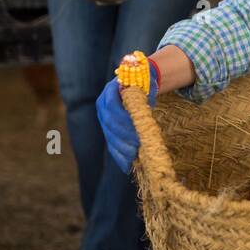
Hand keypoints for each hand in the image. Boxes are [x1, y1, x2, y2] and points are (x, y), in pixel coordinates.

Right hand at [97, 57, 158, 172]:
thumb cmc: (144, 85)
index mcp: (109, 92)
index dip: (124, 120)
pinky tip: (127, 166)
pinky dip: (119, 157)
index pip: (113, 108)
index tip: (138, 130)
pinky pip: (111, 146)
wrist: (136, 87)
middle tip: (139, 146)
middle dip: (125, 137)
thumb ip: (144, 87)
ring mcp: (104, 120)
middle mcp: (102, 107)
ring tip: (135, 157)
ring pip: (110, 137)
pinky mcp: (108, 132)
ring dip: (122, 149)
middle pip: (110, 125)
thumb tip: (147, 96)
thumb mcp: (145, 83)